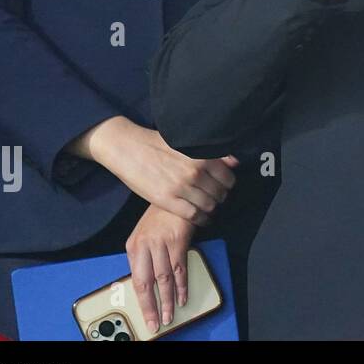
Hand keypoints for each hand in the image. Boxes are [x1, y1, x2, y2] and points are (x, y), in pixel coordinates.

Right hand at [82, 118, 237, 223]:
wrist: (129, 148)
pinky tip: (202, 218)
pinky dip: (201, 219)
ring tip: (208, 208)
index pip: (228, 178)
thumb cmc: (157, 144)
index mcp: (202, 156)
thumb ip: (212, 154)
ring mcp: (181, 186)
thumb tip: (234, 162)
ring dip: (211, 209)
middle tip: (215, 198)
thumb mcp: (188, 143)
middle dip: (220, 197)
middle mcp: (195, 171)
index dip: (227, 185)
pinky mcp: (167, 200)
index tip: (223, 187)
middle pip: (220, 193)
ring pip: (209, 205)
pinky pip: (193, 215)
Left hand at [126, 204, 194, 334]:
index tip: (145, 316)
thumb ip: (144, 257)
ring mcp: (161, 243)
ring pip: (164, 279)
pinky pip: (180, 269)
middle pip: (147, 283)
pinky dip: (181, 285)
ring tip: (169, 314)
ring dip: (167, 300)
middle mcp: (145, 246)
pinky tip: (182, 296)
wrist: (177, 194)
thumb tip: (148, 282)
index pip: (136, 281)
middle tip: (156, 322)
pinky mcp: (178, 240)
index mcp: (133, 246)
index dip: (141, 302)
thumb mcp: (144, 235)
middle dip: (152, 306)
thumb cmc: (161, 216)